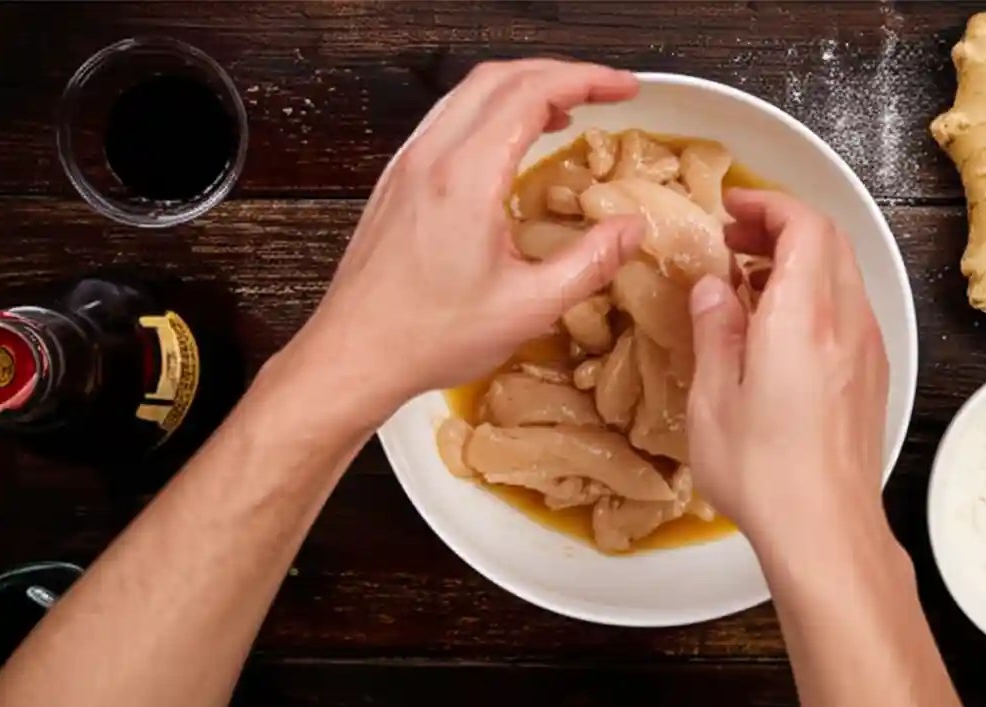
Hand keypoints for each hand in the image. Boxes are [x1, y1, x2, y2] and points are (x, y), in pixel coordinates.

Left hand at [283, 60, 643, 427]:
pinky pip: (446, 120)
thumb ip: (590, 262)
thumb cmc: (430, 336)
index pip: (531, 93)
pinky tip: (509, 141)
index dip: (586, 80)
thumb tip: (632, 229)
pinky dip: (489, 111)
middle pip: (499, 78)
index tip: (623, 88)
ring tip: (566, 109)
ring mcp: (407, 166)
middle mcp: (431, 157)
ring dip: (522, 88)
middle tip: (604, 91)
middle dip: (559, 74)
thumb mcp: (529, 307)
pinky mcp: (396, 183)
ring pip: (468, 93)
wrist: (353, 354)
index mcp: (465, 177)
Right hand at [685, 189, 890, 541]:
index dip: (768, 205)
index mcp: (803, 318)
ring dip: (798, 259)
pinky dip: (814, 292)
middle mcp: (846, 323)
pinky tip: (777, 324)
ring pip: (841, 272)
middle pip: (829, 240)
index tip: (731, 209)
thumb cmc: (765, 474)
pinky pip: (847, 308)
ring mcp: (865, 349)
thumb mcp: (714, 399)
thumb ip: (714, 330)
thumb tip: (712, 288)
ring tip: (748, 279)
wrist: (826, 531)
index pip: (804, 225)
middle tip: (733, 238)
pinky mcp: (870, 375)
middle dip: (780, 225)